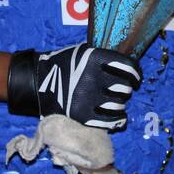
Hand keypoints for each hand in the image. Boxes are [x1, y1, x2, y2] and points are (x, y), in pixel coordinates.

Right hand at [7, 43, 140, 129]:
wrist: (37, 83)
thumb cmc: (62, 65)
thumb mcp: (82, 52)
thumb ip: (103, 57)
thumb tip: (126, 64)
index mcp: (95, 59)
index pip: (127, 67)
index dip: (136, 73)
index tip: (136, 78)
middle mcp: (94, 79)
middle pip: (124, 88)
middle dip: (125, 89)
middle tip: (120, 89)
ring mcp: (89, 99)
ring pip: (119, 105)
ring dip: (120, 103)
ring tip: (116, 102)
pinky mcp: (84, 117)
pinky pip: (111, 121)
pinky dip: (118, 119)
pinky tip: (118, 116)